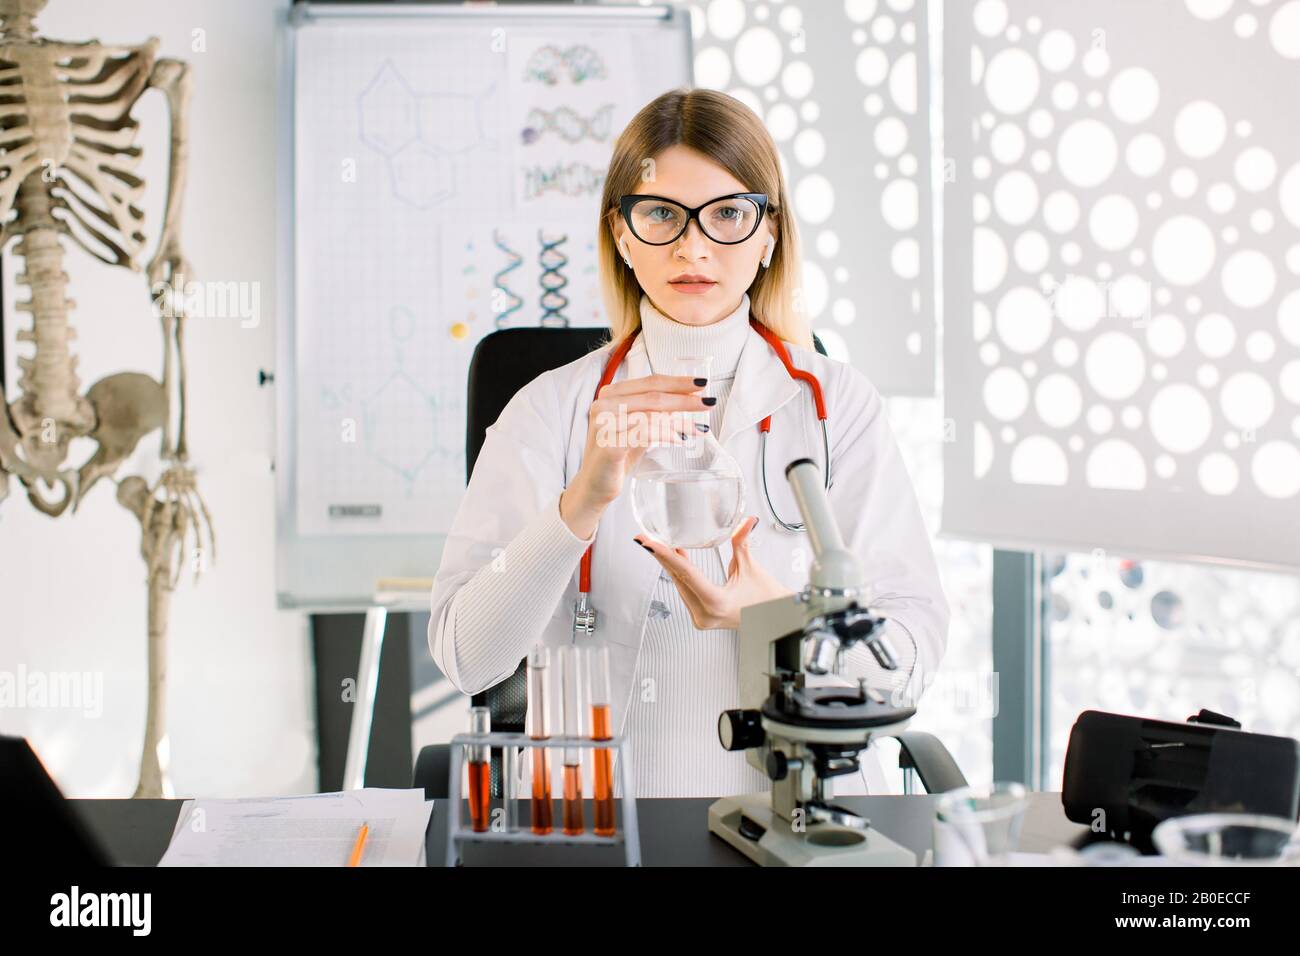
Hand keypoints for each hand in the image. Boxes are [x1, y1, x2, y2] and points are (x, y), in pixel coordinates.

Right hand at [560, 372, 711, 538]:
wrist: (593, 485)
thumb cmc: (617, 455)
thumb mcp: (638, 428)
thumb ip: (655, 414)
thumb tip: (689, 401)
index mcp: (611, 394)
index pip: (650, 382)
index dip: (678, 382)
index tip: (701, 385)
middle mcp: (604, 404)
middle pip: (653, 396)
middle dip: (685, 399)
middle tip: (708, 403)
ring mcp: (604, 424)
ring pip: (651, 415)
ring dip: (679, 421)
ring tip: (699, 428)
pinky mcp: (608, 444)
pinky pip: (644, 434)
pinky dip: (666, 435)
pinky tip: (680, 440)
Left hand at [634, 515, 794, 630]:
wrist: (775, 621)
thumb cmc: (766, 601)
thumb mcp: (751, 568)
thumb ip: (742, 542)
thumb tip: (744, 521)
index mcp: (716, 602)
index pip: (685, 573)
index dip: (665, 555)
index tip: (650, 543)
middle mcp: (705, 613)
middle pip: (677, 578)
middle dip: (660, 555)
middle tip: (644, 537)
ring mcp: (701, 618)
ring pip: (679, 585)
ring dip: (669, 564)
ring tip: (656, 543)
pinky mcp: (700, 616)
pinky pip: (685, 591)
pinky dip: (679, 574)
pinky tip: (672, 558)